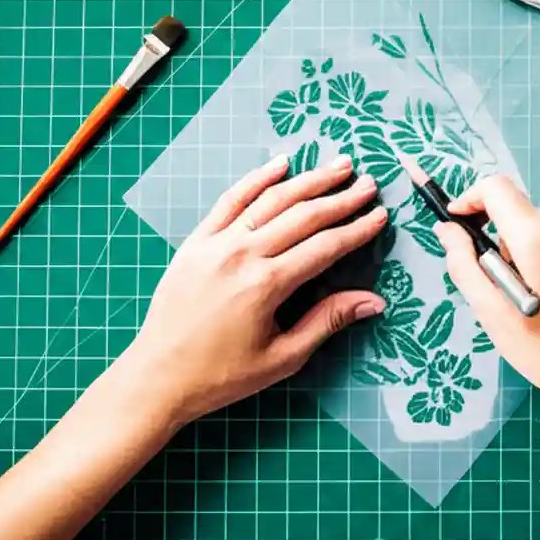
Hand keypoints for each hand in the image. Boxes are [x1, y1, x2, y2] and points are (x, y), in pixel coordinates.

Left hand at [114, 153, 387, 425]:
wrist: (158, 375)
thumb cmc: (223, 374)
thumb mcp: (283, 357)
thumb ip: (328, 321)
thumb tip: (374, 301)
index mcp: (267, 285)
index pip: (325, 246)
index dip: (357, 229)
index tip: (380, 215)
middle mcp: (243, 254)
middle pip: (303, 216)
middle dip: (340, 198)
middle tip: (368, 184)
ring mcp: (216, 243)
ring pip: (270, 199)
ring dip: (308, 180)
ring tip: (338, 166)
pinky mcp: (196, 241)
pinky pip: (230, 200)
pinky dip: (257, 179)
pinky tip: (281, 164)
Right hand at [435, 176, 539, 424]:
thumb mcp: (494, 315)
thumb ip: (464, 265)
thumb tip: (447, 232)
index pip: (494, 188)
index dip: (467, 201)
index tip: (454, 225)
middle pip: (511, 209)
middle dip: (492, 239)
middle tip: (494, 287)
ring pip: (528, 226)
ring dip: (513, 253)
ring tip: (522, 299)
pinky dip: (533, 257)